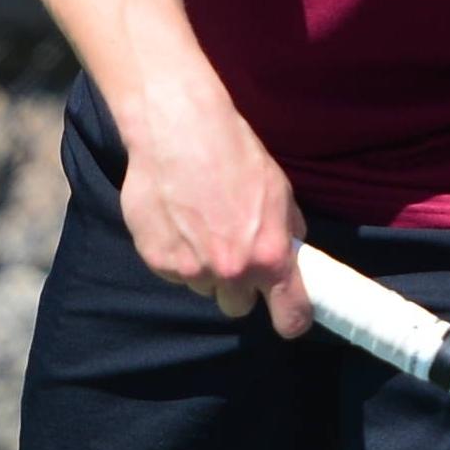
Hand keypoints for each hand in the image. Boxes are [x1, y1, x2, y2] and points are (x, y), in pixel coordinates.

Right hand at [111, 80, 312, 337]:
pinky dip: (176, 255)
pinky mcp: (157, 261)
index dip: (291, 319)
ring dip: (204, 267)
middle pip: (238, 306)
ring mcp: (191, 270)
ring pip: (203, 287)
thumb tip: (292, 256)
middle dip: (238, 285)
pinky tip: (177, 221)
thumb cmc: (235, 155)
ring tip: (199, 225)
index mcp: (270, 257)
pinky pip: (174, 273)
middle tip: (231, 250)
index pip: (290, 318)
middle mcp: (232, 271)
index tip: (288, 316)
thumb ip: (287, 233)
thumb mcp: (279, 191)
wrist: (179, 131)